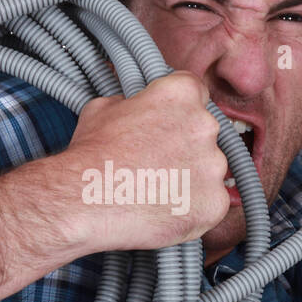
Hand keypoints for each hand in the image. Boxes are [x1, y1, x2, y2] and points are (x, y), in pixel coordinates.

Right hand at [61, 72, 230, 251]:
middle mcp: (205, 125)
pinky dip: (192, 207)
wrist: (87, 200)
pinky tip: (164, 209)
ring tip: (154, 190)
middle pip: (204, 133)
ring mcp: (213, 166)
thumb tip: (133, 106)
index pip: (194, 92)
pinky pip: (211, 202)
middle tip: (154, 163)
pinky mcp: (215, 202)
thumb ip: (131, 101)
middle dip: (184, 145)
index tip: (166, 125)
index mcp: (181, 94)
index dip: (177, 110)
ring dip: (189, 178)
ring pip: (208, 169)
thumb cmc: (91, 156)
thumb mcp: (102, 107)